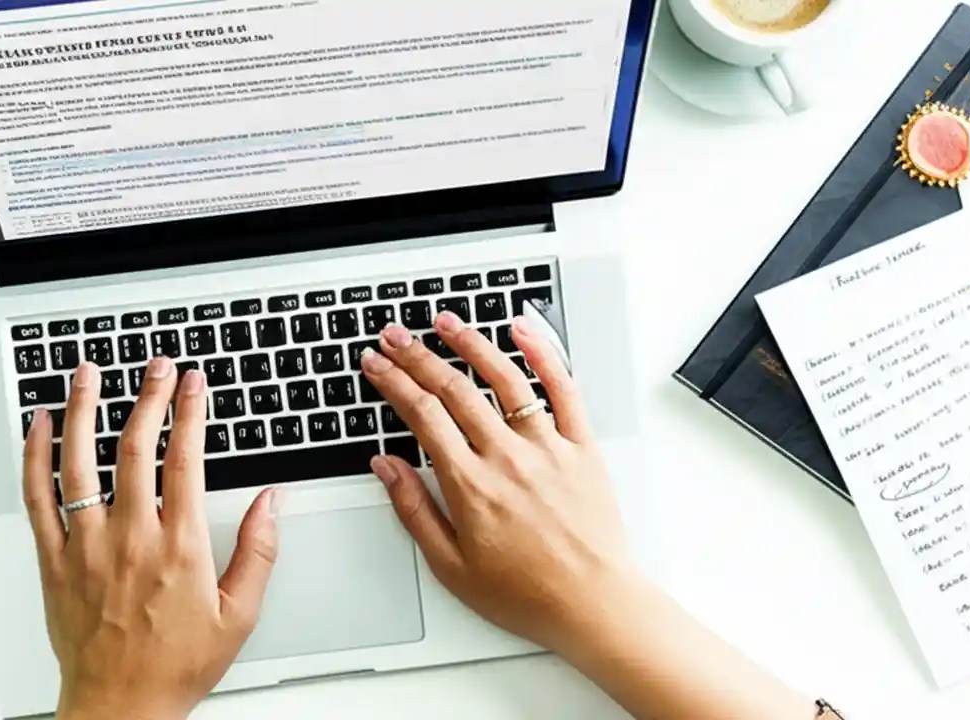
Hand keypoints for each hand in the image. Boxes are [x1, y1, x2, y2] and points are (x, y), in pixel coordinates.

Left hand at [23, 358, 280, 719]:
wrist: (120, 707)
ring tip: (89, 374)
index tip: (195, 384)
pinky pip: (37, 498)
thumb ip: (259, 552)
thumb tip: (272, 502)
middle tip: (158, 368)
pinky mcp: (54, 560)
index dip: (191, 413)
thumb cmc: (176, 666)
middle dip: (149, 397)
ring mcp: (87, 546)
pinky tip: (38, 426)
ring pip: (79, 462)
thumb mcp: (240, 614)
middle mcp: (131, 538)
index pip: (185, 460)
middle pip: (135, 448)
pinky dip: (34, 456)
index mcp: (180, 547)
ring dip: (84, 410)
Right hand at [360, 312, 638, 651]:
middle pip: (453, 389)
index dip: (392, 382)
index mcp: (471, 486)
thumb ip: (415, 510)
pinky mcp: (582, 447)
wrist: (594, 604)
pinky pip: (564, 389)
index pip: (421, 415)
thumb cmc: (527, 594)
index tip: (376, 365)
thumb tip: (386, 466)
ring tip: (447, 322)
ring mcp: (547, 447)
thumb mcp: (452, 565)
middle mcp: (507, 458)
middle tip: (395, 336)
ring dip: (471, 344)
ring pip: (504, 379)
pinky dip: (544, 354)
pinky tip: (523, 331)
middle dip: (417, 356)